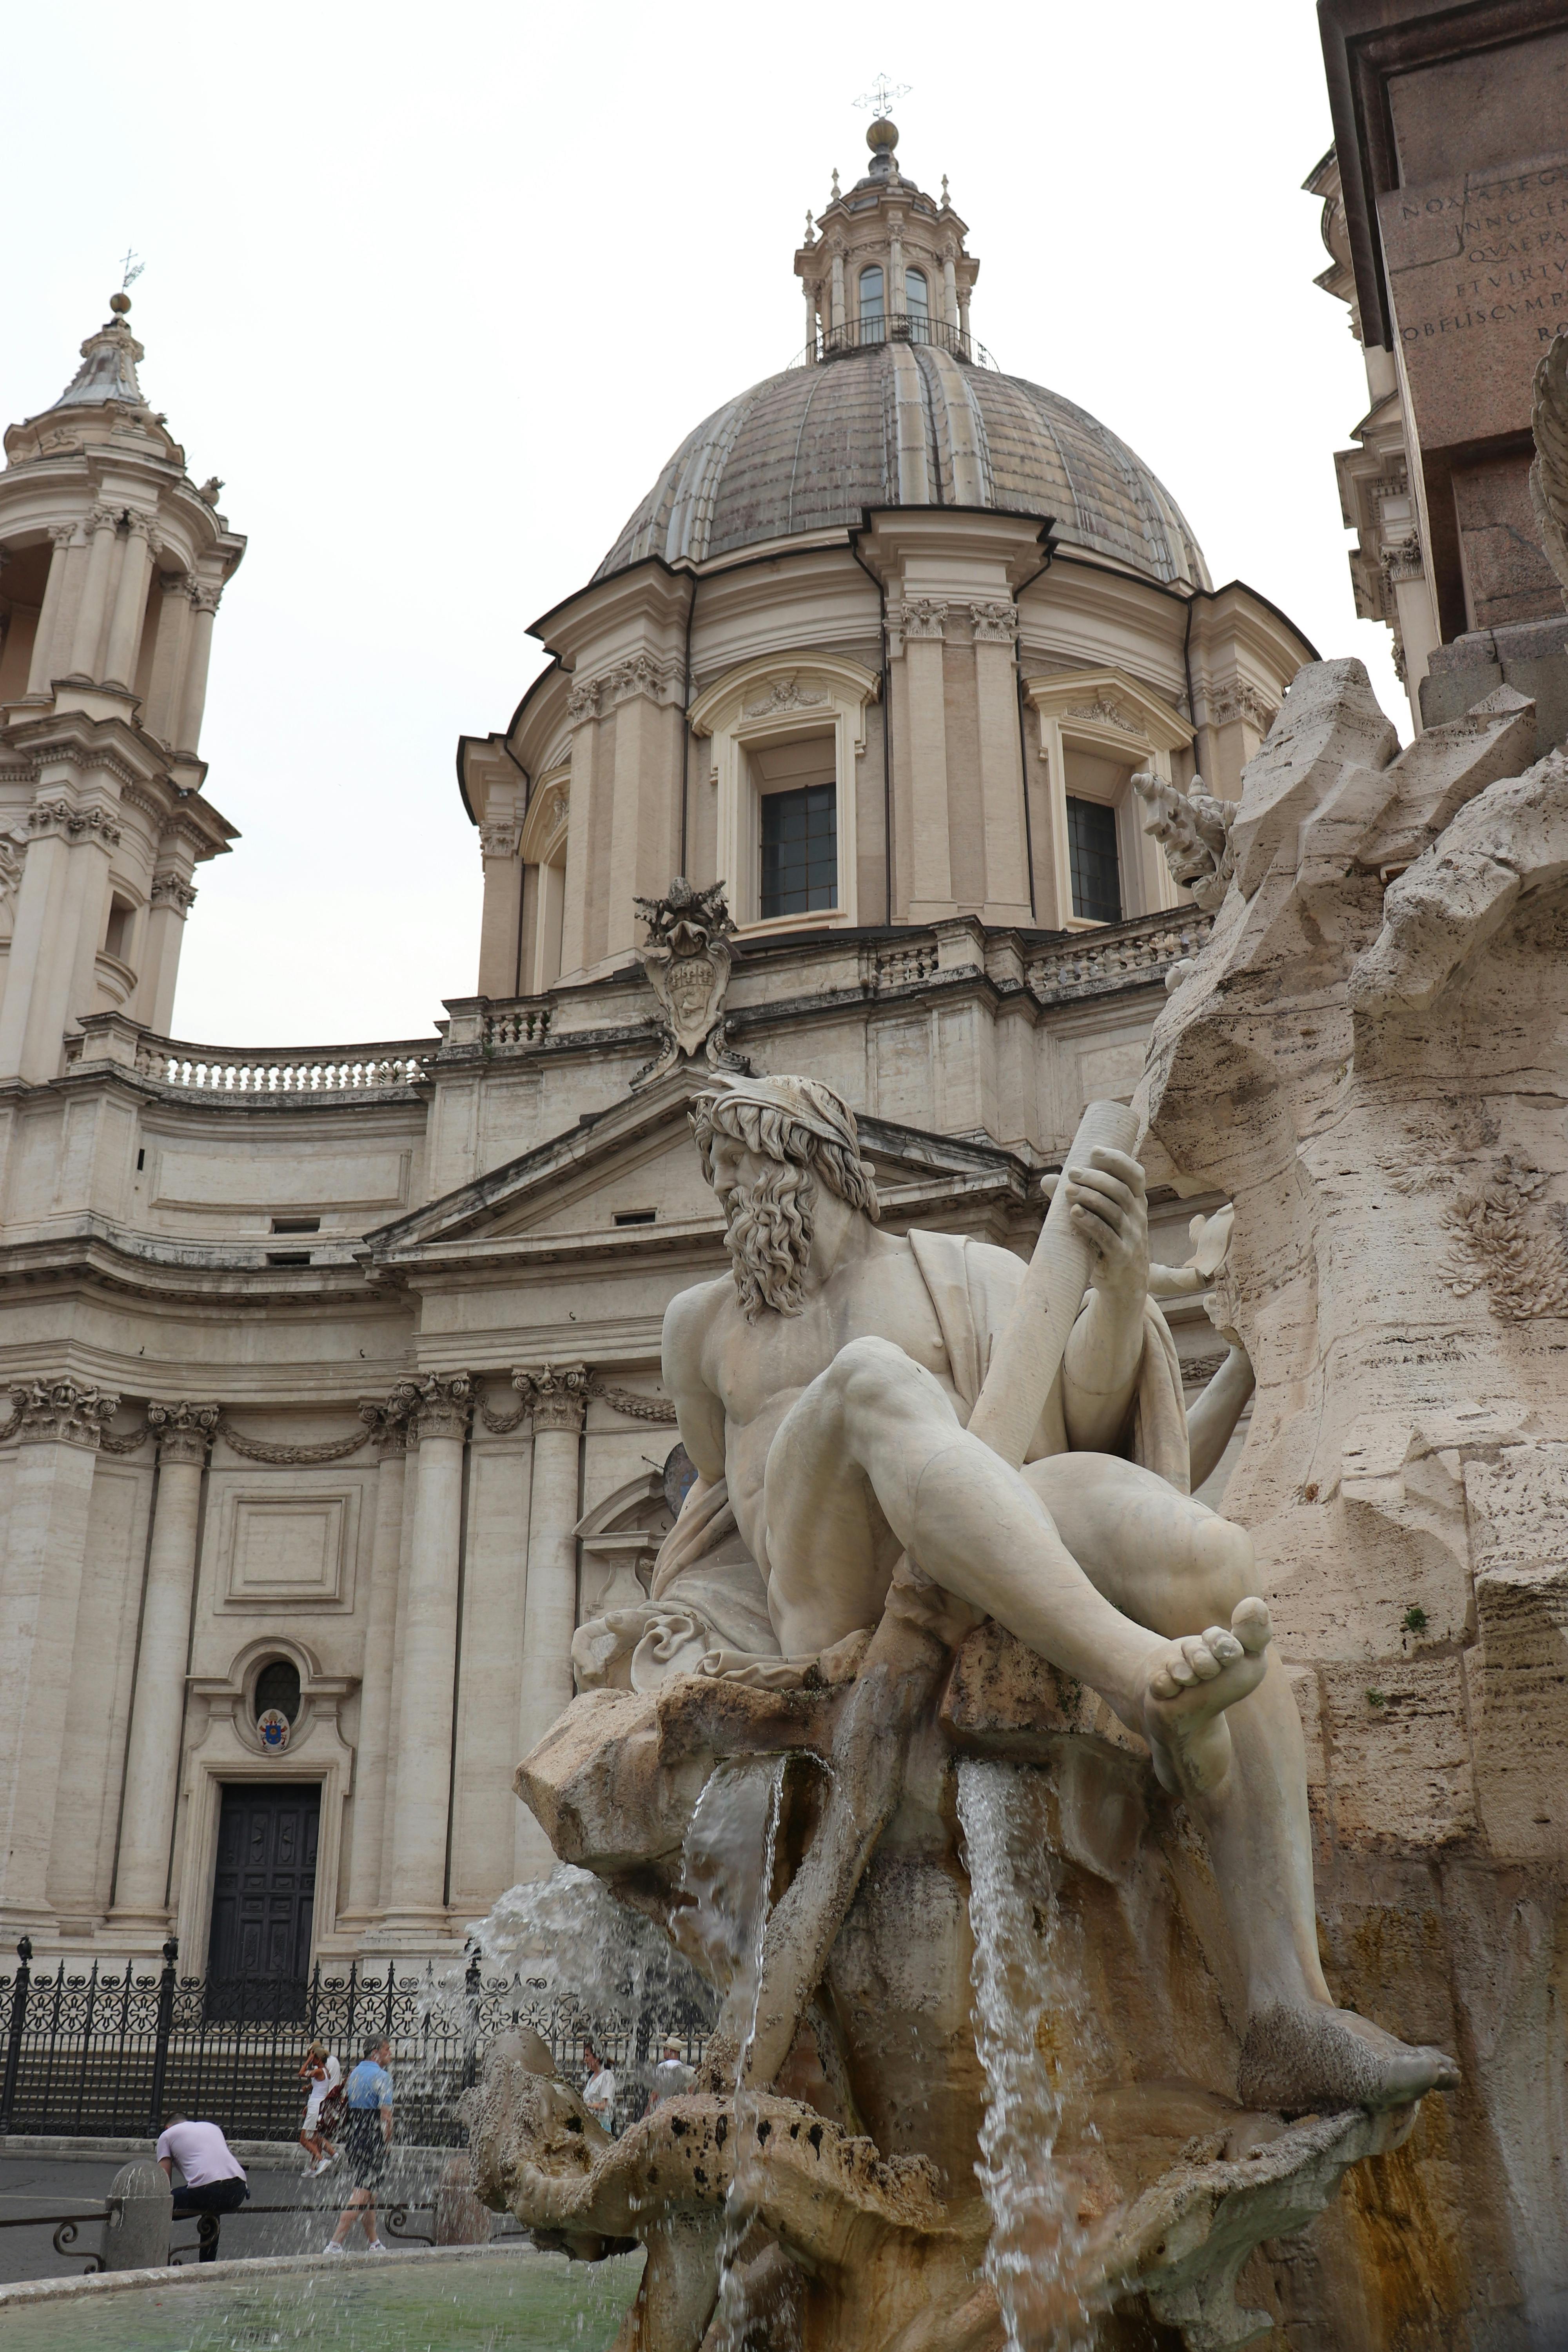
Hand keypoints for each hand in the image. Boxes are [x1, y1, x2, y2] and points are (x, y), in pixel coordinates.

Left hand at [1064, 1146, 1148, 1299]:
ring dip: (1090, 1197)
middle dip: (1095, 1178)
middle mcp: (1138, 1217)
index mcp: (1136, 1203)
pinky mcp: (1122, 1257)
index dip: (1117, 1160)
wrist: (1125, 1286)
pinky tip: (1074, 1213)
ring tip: (1068, 1191)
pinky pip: (1107, 1237)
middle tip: (1071, 1171)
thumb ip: (1077, 1198)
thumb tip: (1048, 1179)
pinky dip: (1091, 1223)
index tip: (1094, 1150)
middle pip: (1120, 1190)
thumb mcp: (1100, 1219)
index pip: (1135, 1175)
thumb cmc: (1108, 1245)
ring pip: (1114, 1212)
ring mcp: (1132, 1238)